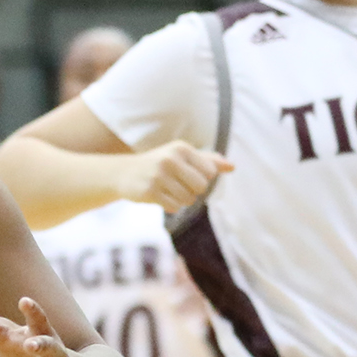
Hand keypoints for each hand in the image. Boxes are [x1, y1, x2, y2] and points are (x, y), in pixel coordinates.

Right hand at [117, 141, 232, 211]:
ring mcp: (158, 176)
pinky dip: (170, 206)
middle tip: (178, 186)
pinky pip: (174, 207)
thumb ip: (208, 160)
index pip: (210, 172)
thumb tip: (232, 167)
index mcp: (181, 148)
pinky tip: (160, 197)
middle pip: (201, 187)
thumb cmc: (159, 165)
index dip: (202, 179)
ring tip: (168, 191)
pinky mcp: (149, 191)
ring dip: (181, 200)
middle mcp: (170, 159)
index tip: (187, 175)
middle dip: (193, 191)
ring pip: (188, 199)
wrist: (123, 173)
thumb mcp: (181, 157)